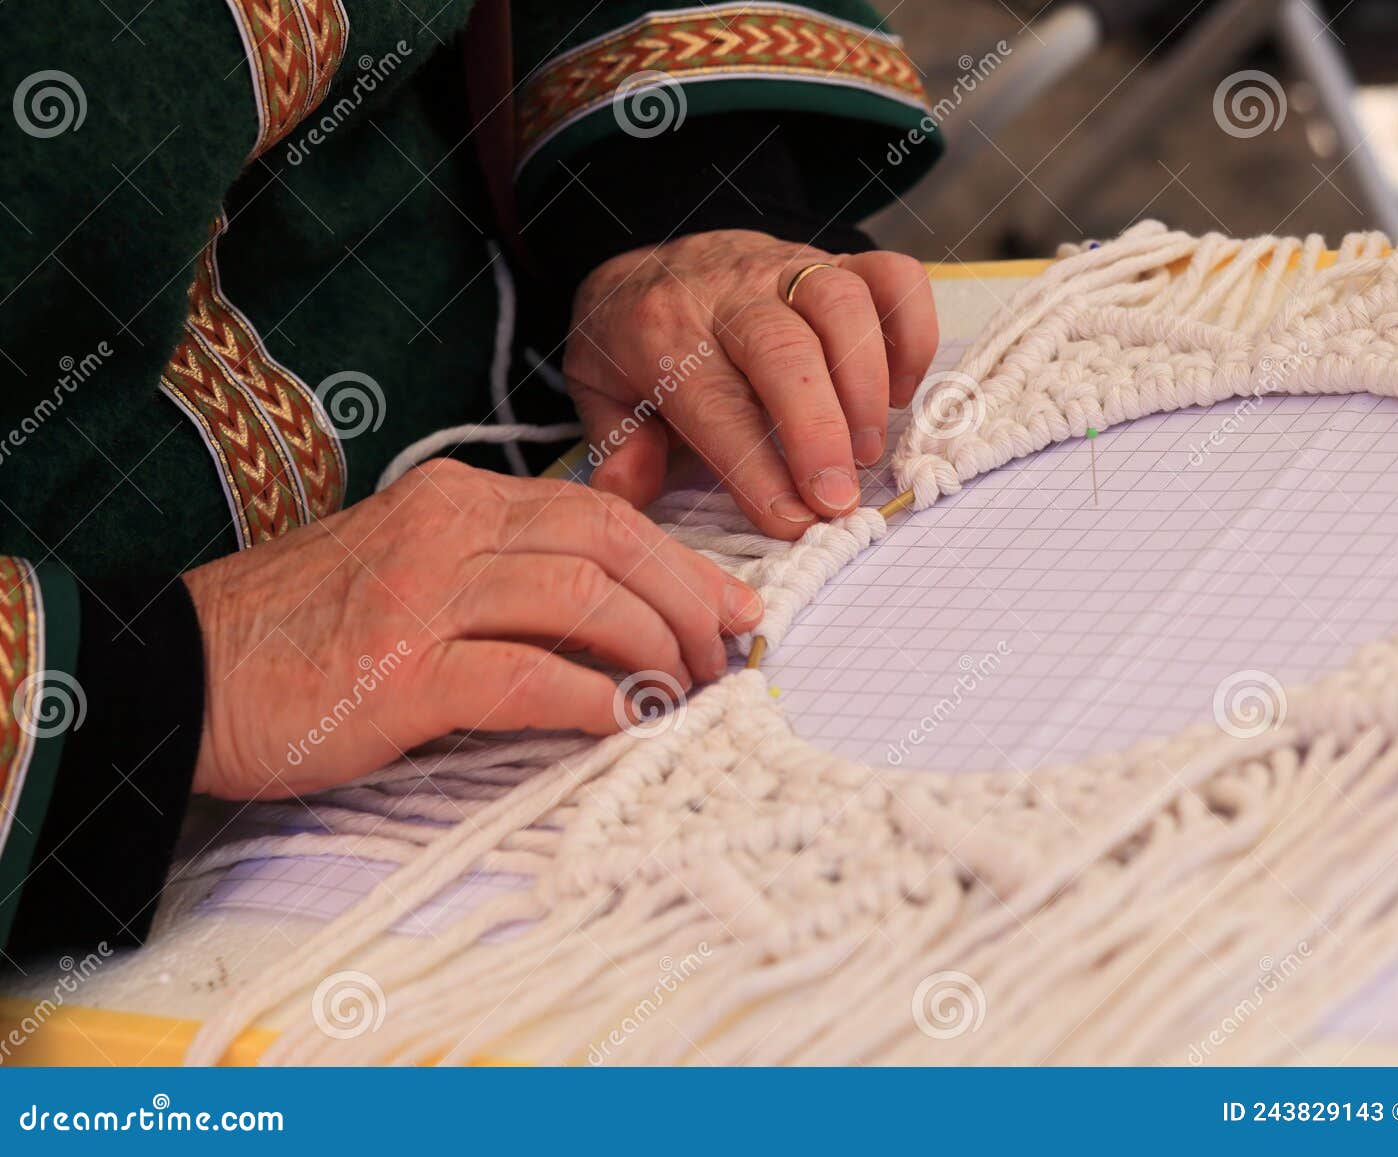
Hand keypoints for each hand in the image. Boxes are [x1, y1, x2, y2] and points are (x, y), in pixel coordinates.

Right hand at [181, 461, 760, 800]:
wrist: (180, 672)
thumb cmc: (304, 634)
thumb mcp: (411, 574)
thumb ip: (503, 579)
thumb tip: (616, 625)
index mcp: (454, 500)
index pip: (600, 514)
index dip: (682, 562)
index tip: (732, 607)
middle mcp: (446, 529)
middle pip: (610, 544)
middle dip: (689, 601)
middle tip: (726, 656)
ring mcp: (423, 595)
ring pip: (585, 600)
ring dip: (656, 652)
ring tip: (686, 695)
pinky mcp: (401, 670)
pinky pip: (531, 677)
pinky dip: (596, 702)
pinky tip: (625, 724)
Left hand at [565, 230, 938, 538]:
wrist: (649, 264)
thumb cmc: (637, 345)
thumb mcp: (597, 390)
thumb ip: (616, 444)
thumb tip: (630, 492)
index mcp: (662, 331)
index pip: (715, 399)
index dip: (756, 464)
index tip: (790, 520)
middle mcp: (729, 292)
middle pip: (784, 349)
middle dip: (818, 429)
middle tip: (838, 498)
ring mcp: (789, 267)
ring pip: (842, 303)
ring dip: (865, 385)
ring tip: (866, 452)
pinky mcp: (836, 260)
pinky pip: (892, 277)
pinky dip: (911, 335)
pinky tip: (898, 394)